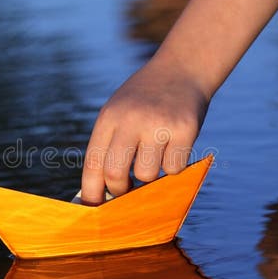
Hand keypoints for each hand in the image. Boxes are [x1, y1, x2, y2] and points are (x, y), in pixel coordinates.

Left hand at [81, 54, 208, 203]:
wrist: (183, 69)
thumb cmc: (146, 99)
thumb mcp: (120, 111)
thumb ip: (110, 145)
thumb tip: (102, 191)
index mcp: (110, 116)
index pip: (94, 161)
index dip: (92, 190)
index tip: (93, 209)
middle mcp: (131, 119)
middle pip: (116, 173)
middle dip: (120, 190)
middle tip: (127, 188)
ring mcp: (159, 124)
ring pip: (147, 175)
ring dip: (151, 175)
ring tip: (156, 154)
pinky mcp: (185, 129)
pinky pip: (174, 168)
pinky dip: (174, 165)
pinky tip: (175, 145)